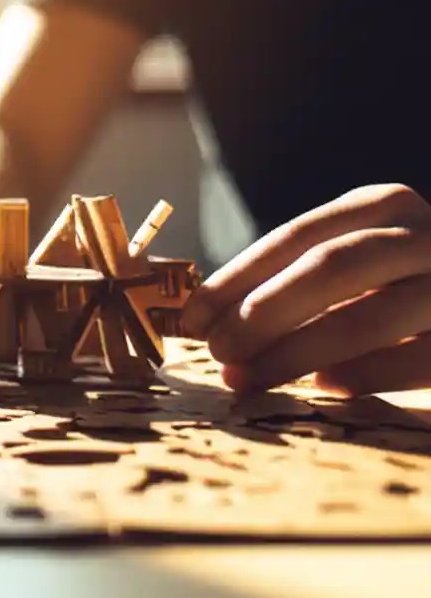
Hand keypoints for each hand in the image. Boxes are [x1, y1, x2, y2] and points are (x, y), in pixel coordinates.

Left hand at [182, 184, 430, 394]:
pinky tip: (324, 390)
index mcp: (382, 207)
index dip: (237, 278)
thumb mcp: (356, 267)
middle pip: (331, 268)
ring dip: (297, 353)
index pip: (296, 238)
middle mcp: (425, 235)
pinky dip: (366, 375)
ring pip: (369, 316)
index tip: (190, 318)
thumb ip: (296, 284)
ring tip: (247, 379)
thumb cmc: (405, 288)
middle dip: (263, 313)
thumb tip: (209, 321)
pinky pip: (420, 359)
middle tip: (217, 351)